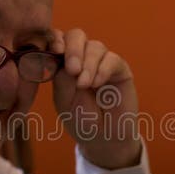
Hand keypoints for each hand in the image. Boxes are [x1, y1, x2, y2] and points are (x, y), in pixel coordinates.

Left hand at [49, 29, 140, 168]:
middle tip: (72, 69)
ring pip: (94, 46)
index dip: (55, 39)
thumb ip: (61, 77)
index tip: (55, 51)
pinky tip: (96, 84)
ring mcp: (101, 62)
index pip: (57, 39)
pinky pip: (111, 59)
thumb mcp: (64, 100)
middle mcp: (82, 57)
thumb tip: (62, 55)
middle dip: (73, 49)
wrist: (104, 137)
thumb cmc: (81, 119)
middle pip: (77, 36)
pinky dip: (102, 70)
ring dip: (88, 64)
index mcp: (63, 62)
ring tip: (84, 85)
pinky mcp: (119, 69)